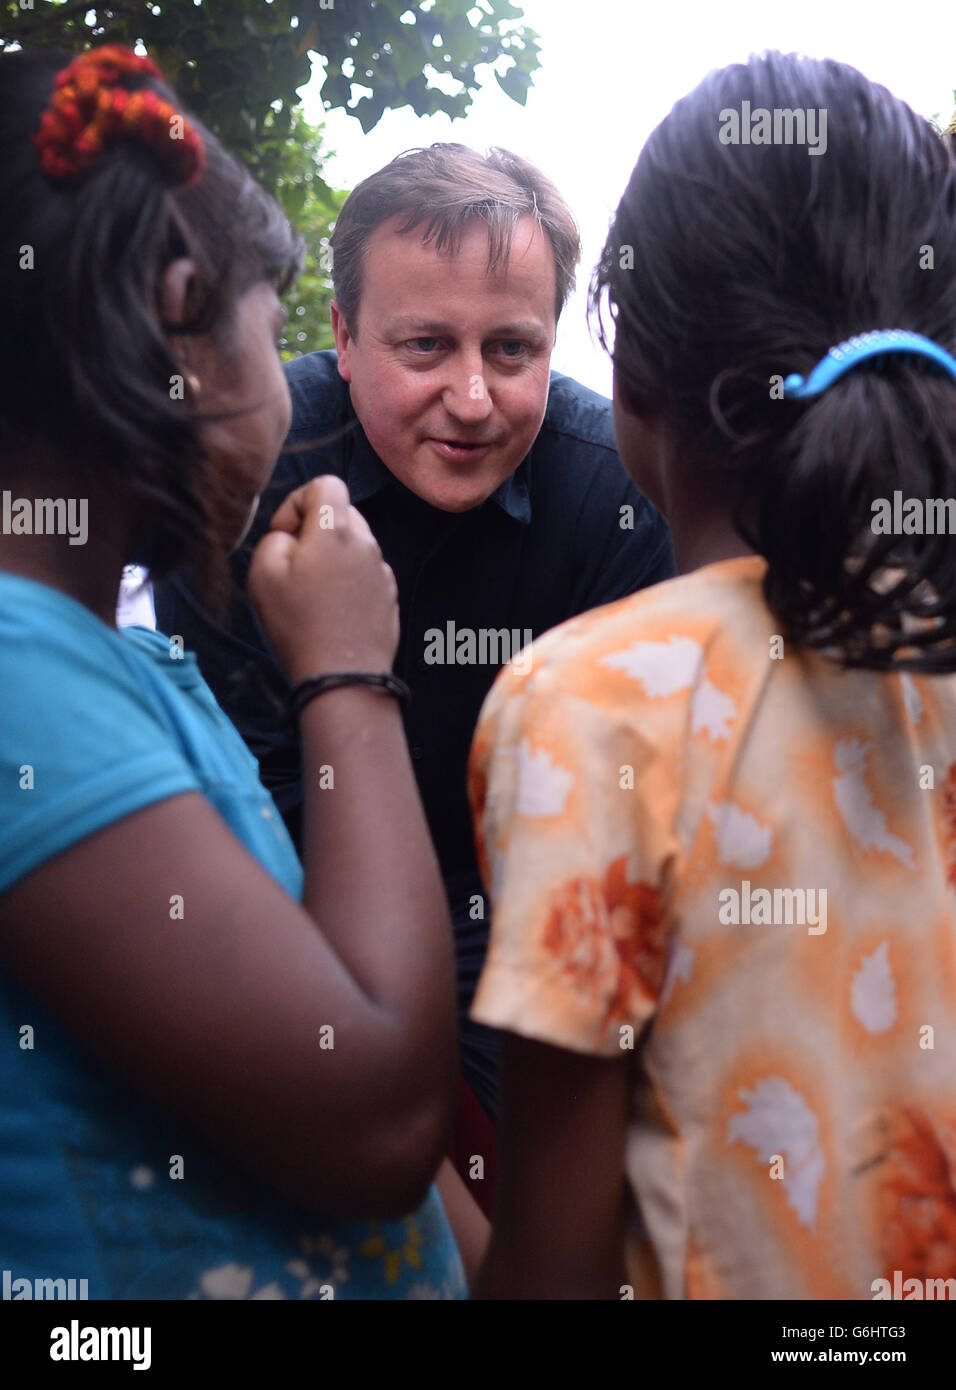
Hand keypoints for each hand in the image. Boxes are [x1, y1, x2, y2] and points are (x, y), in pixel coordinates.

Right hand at [247, 476, 398, 684]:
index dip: (297, 501)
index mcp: (336, 530)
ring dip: (331, 556)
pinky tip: (332, 611)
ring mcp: (383, 571)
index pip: (326, 483)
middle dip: (315, 529)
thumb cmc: (298, 625)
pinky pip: (365, 573)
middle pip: (342, 512)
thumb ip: (273, 538)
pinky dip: (348, 580)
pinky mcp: (389, 597)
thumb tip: (290, 536)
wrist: (343, 677)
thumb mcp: (263, 574)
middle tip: (294, 566)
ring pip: (354, 544)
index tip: (284, 536)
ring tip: (312, 593)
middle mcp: (367, 543)